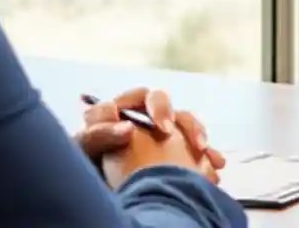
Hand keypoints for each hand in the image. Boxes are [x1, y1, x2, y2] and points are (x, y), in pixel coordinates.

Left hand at [77, 87, 225, 183]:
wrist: (98, 200)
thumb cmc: (84, 172)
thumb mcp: (84, 152)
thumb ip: (99, 135)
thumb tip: (128, 128)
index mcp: (117, 114)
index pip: (137, 97)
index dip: (150, 108)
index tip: (162, 129)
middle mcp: (139, 120)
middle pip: (161, 101)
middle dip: (170, 114)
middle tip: (170, 132)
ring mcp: (157, 136)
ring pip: (182, 120)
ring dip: (194, 131)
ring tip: (201, 149)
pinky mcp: (171, 154)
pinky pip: (193, 148)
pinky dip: (206, 155)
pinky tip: (214, 165)